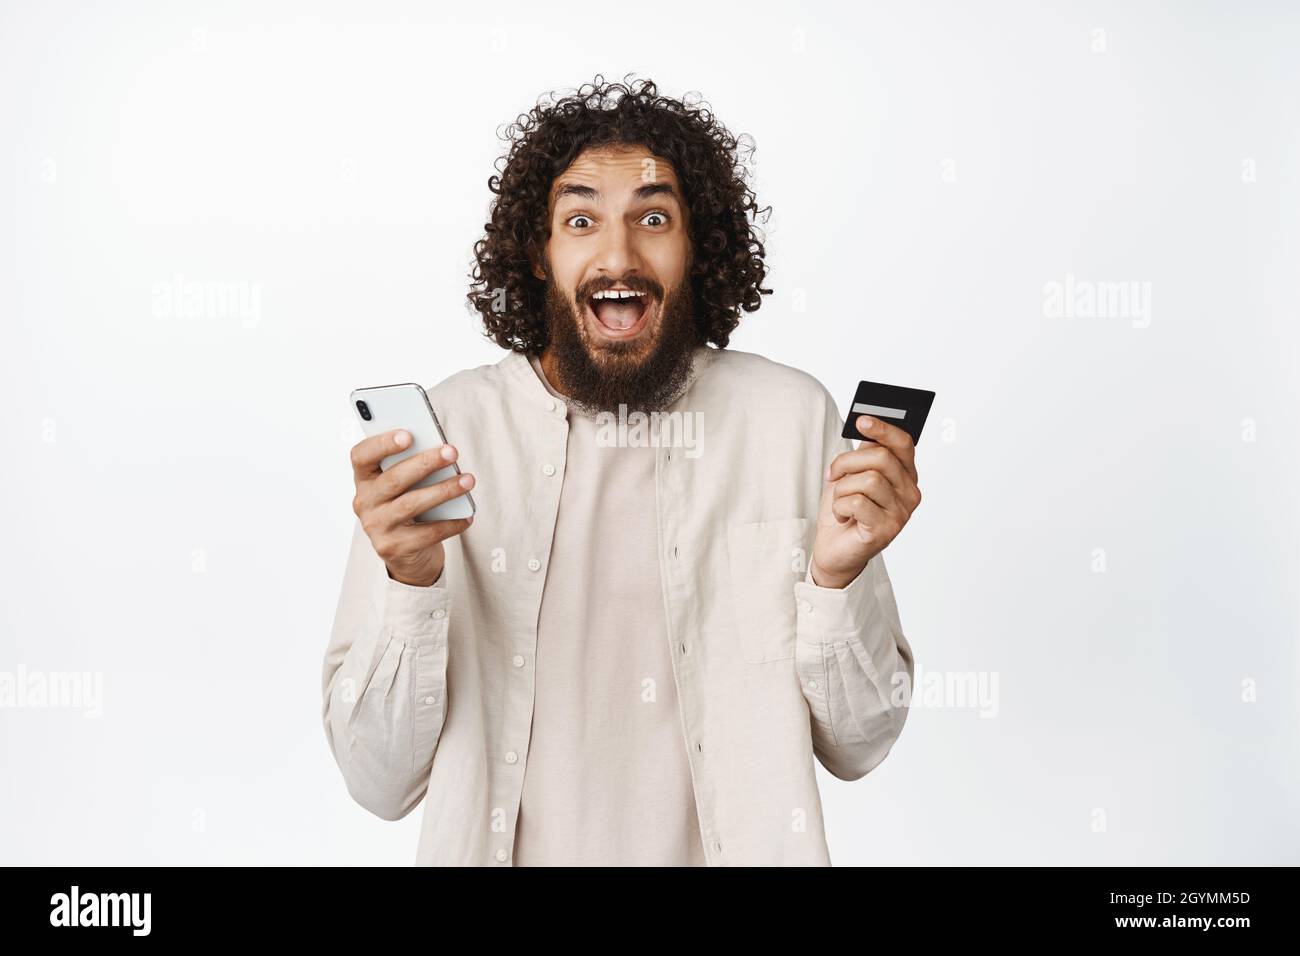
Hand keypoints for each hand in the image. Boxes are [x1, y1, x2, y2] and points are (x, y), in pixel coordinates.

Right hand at [350, 429, 474, 587]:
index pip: (361, 456)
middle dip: (425, 463)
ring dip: (443, 491)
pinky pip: (426, 533)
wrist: (407, 551)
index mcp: (365, 479)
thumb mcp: (404, 484)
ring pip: (411, 505)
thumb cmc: (408, 505)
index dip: (382, 444)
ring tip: (468, 481)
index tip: (408, 434)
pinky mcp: (393, 547)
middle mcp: (365, 502)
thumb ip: (412, 466)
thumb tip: (442, 452)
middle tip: (452, 452)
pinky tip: (467, 515)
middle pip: (393, 479)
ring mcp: (376, 527)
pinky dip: (450, 524)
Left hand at [809, 415, 921, 588]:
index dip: (883, 428)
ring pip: (868, 479)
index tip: (861, 419)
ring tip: (840, 501)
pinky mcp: (886, 531)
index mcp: (906, 476)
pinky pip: (858, 502)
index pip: (903, 444)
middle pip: (881, 458)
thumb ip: (866, 453)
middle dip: (847, 462)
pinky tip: (842, 516)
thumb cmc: (845, 511)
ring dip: (842, 488)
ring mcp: (901, 514)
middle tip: (833, 475)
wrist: (835, 550)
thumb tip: (868, 426)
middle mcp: (910, 494)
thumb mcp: (853, 475)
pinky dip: (840, 506)